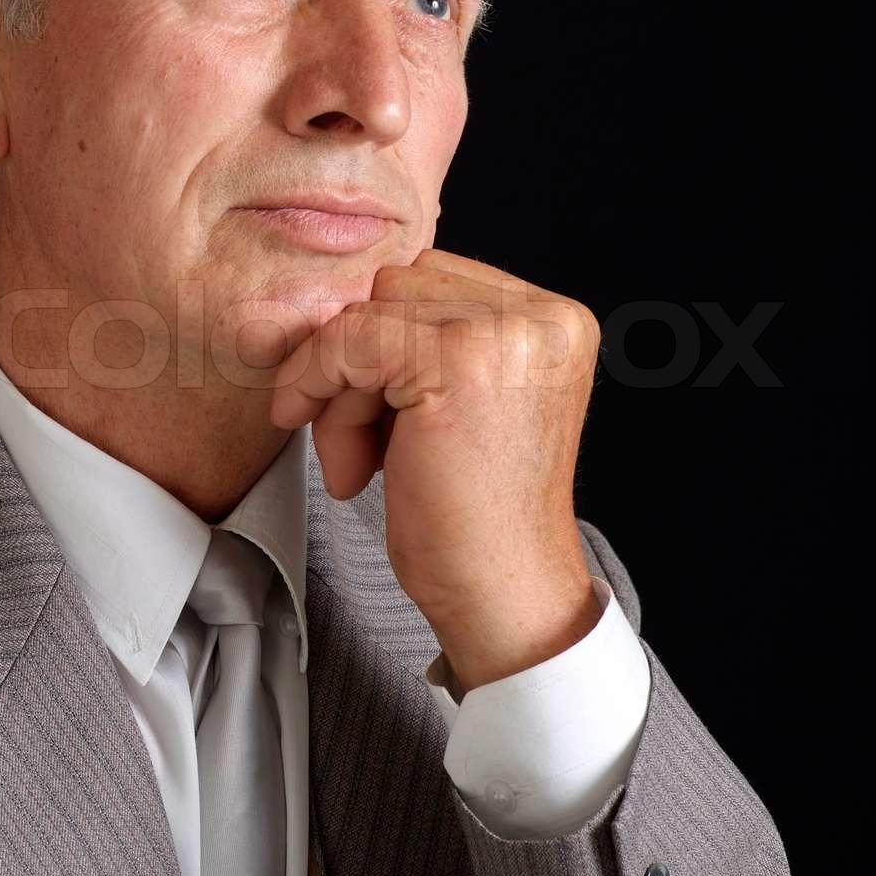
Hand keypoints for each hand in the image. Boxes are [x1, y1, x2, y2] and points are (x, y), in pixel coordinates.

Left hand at [269, 249, 603, 690]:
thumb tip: (340, 301)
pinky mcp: (457, 360)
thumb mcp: (469, 404)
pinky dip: (319, 388)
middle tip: (367, 450)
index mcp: (556, 321)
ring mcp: (506, 333)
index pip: (435, 281)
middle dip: (364, 365)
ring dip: (344, 389)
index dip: (388, 345)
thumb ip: (434, 340)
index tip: (376, 416)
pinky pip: (349, 341)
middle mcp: (545, 316)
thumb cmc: (475, 514)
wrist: (502, 594)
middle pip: (401, 288)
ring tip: (363, 464)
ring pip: (370, 314)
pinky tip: (340, 462)